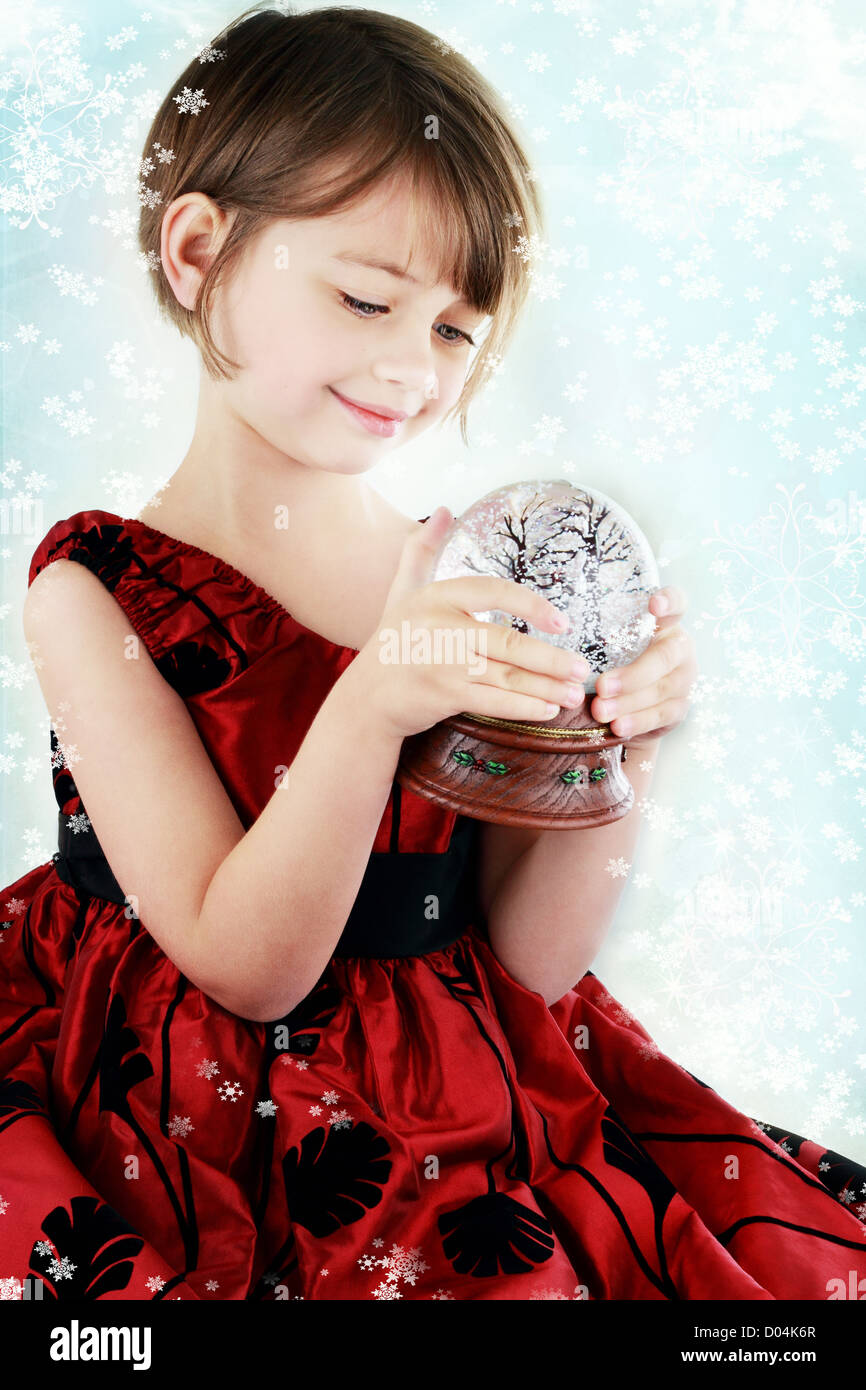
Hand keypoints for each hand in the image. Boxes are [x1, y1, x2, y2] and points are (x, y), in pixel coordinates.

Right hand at [355, 506, 593, 741]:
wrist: (366, 697)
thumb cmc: (393, 640)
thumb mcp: (403, 591)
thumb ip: (422, 549)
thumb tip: (445, 510)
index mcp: (436, 597)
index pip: (493, 591)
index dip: (532, 605)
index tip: (562, 622)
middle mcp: (439, 628)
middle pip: (508, 643)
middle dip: (552, 659)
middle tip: (583, 667)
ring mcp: (442, 664)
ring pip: (506, 676)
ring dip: (546, 687)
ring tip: (573, 693)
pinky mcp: (443, 695)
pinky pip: (493, 702)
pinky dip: (524, 708)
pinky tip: (548, 709)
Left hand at [588, 586, 696, 749]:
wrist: (634, 700)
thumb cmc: (617, 659)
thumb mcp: (610, 643)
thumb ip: (601, 634)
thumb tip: (561, 633)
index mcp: (665, 624)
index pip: (677, 603)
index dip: (670, 601)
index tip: (654, 604)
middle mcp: (679, 648)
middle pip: (664, 657)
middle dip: (632, 674)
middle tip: (601, 686)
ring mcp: (683, 678)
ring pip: (661, 689)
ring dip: (628, 701)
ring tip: (600, 710)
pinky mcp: (680, 706)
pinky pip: (661, 714)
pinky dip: (638, 721)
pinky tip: (618, 726)